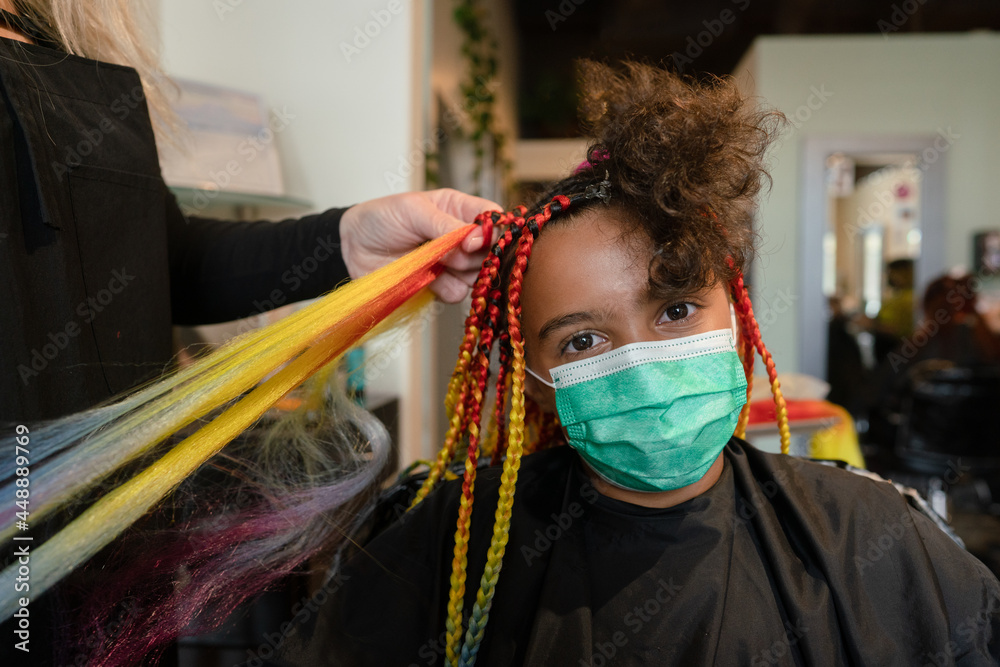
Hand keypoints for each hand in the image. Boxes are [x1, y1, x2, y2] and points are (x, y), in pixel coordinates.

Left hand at [340, 188, 500, 302]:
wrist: (352, 247)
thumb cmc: (381, 218)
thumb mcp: (413, 211)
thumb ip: (447, 226)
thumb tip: (476, 240)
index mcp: (459, 210)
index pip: (493, 218)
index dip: (493, 232)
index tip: (473, 242)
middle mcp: (462, 237)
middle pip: (491, 252)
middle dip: (473, 256)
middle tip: (445, 254)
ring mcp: (453, 263)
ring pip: (478, 276)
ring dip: (459, 274)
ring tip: (432, 264)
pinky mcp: (441, 286)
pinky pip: (458, 294)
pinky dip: (445, 289)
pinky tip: (427, 279)